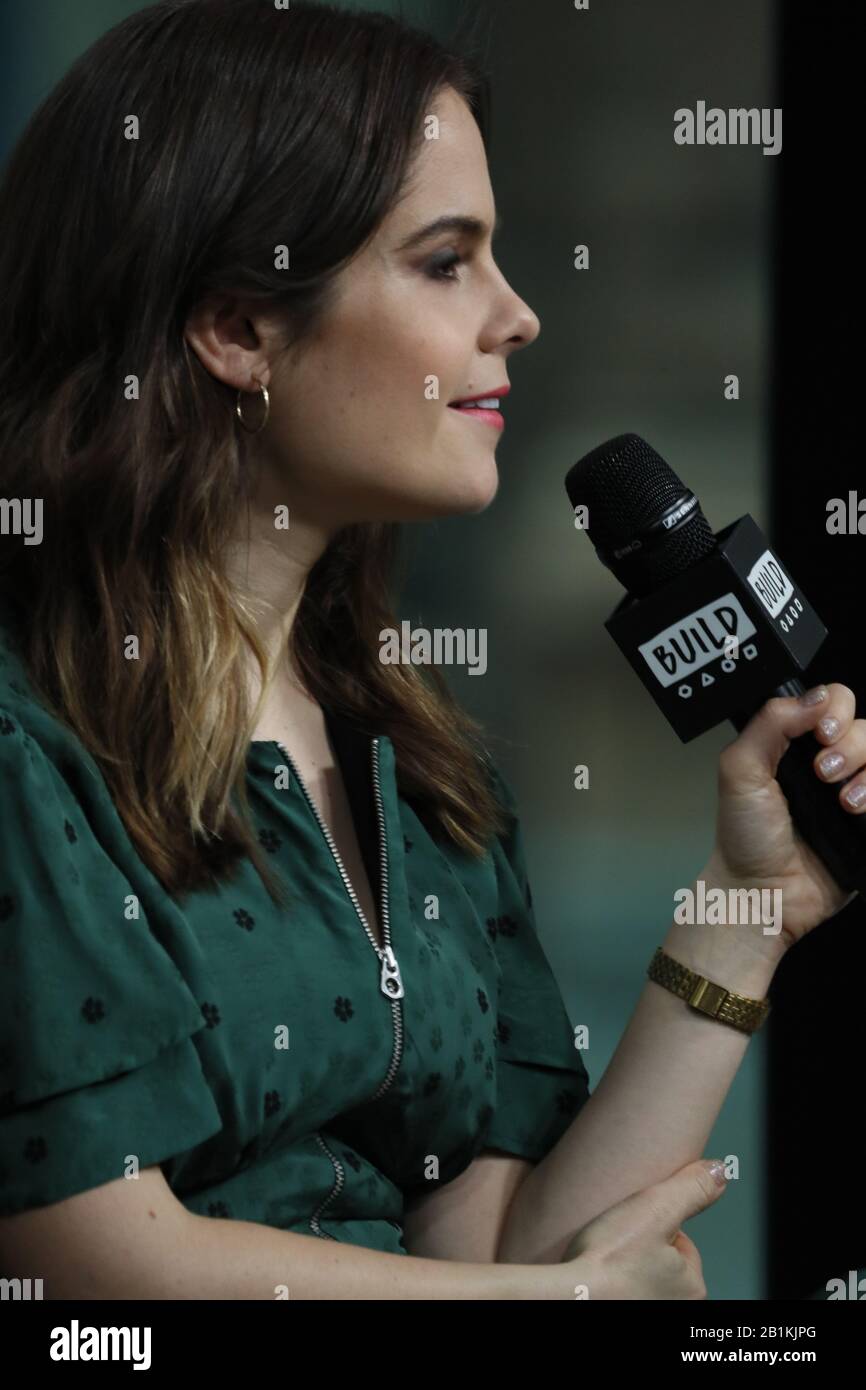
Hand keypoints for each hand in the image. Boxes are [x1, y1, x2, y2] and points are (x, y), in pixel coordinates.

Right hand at [556, 1159, 726, 1299]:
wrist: (570, 1294)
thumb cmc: (609, 1259)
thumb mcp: (656, 1209)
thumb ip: (691, 1188)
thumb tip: (719, 1171)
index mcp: (692, 1288)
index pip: (681, 1242)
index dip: (654, 1226)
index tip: (632, 1227)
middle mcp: (675, 1307)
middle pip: (661, 1261)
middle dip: (641, 1247)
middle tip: (616, 1240)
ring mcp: (648, 1311)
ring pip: (641, 1276)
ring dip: (626, 1264)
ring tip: (603, 1255)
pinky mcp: (619, 1310)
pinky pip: (621, 1290)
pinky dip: (611, 1281)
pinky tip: (596, 1273)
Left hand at [705, 683, 861, 947]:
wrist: (764, 894)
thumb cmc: (745, 836)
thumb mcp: (740, 771)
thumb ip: (770, 724)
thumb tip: (816, 696)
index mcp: (796, 744)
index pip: (833, 703)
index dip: (835, 709)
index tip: (820, 733)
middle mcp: (828, 763)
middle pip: (865, 727)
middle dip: (849, 744)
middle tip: (822, 773)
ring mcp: (853, 792)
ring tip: (843, 800)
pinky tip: (855, 811)